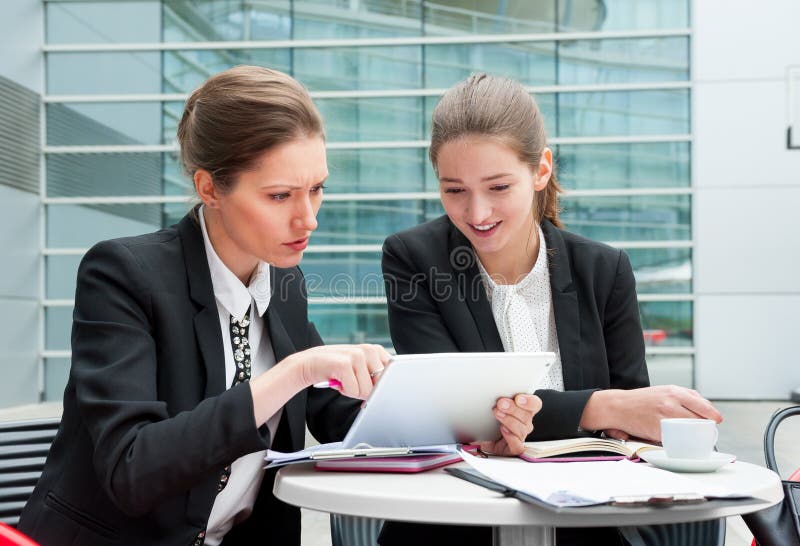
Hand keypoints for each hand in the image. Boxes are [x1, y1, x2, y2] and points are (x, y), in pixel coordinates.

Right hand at [291, 344, 390, 399]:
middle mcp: (369, 350)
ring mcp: (357, 355)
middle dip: (367, 391)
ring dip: (354, 391)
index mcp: (376, 350)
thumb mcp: (361, 369)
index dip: (384, 387)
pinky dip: (345, 391)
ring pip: (367, 390)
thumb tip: (388, 394)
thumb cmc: (338, 369)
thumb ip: (377, 377)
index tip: (378, 391)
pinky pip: (353, 391)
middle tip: (354, 382)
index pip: (393, 375)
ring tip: (344, 380)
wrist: (310, 363)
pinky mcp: (344, 364)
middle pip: (381, 385)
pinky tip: (337, 381)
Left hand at [479, 394, 541, 456]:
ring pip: (522, 430)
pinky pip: (517, 445)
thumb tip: (490, 391)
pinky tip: (503, 430)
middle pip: (527, 416)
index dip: (530, 401)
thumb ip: (499, 399)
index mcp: (524, 410)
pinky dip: (511, 437)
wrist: (485, 439)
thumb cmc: (492, 421)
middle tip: (501, 403)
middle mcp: (525, 423)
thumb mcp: (494, 406)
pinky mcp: (515, 449)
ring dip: (509, 420)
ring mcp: (520, 437)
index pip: (535, 404)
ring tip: (498, 414)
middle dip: (513, 408)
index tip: (518, 398)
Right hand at [583, 386, 721, 442]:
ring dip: (694, 435)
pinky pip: (674, 438)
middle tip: (706, 431)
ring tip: (694, 437)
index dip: (712, 414)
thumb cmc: (642, 400)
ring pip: (688, 429)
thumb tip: (704, 408)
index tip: (717, 420)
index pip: (702, 404)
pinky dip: (678, 440)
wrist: (618, 406)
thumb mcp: (663, 390)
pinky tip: (678, 441)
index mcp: (674, 391)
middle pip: (698, 418)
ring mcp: (664, 416)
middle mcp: (670, 402)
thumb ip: (683, 396)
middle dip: (704, 426)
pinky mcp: (657, 429)